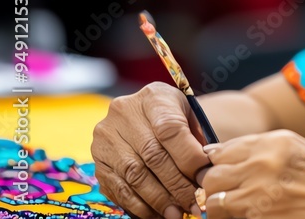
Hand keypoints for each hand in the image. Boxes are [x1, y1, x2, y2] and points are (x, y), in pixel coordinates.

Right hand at [91, 82, 211, 218]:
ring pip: (134, 175)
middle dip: (177, 185)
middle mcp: (123, 114)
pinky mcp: (98, 161)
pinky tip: (157, 214)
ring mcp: (106, 138)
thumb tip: (206, 171)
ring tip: (178, 214)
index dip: (188, 157)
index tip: (204, 177)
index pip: (170, 129)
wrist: (147, 115)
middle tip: (195, 204)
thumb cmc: (175, 117)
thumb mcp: (190, 116)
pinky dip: (139, 206)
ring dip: (159, 200)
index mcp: (153, 97)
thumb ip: (198, 139)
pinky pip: (119, 188)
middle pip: (152, 155)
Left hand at [202, 129, 304, 218]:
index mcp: (270, 143)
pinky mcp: (260, 217)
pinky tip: (247, 213)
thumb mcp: (292, 146)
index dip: (216, 163)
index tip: (220, 170)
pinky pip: (230, 218)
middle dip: (213, 185)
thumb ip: (257, 148)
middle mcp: (261, 165)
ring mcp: (259, 194)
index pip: (219, 152)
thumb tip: (218, 154)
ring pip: (214, 201)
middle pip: (211, 177)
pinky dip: (232, 217)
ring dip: (219, 204)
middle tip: (225, 190)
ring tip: (234, 205)